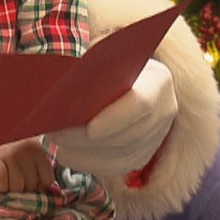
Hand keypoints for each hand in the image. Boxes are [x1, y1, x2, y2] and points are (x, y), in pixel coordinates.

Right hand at [0, 138, 55, 193]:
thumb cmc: (11, 142)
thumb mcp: (29, 149)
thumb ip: (37, 166)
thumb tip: (41, 188)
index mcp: (38, 150)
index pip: (47, 180)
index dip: (39, 185)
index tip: (32, 182)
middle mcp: (27, 152)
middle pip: (31, 185)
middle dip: (24, 187)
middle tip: (17, 180)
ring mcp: (10, 155)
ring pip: (17, 187)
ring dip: (11, 189)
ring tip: (8, 182)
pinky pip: (2, 183)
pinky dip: (1, 186)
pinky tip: (0, 183)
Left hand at [48, 59, 176, 175]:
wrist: (122, 75)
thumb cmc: (106, 60)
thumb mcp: (102, 52)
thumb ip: (94, 62)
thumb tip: (71, 78)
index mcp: (158, 81)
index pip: (141, 103)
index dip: (115, 119)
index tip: (88, 128)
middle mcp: (164, 111)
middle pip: (128, 135)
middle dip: (88, 138)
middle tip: (55, 132)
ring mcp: (155, 136)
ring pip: (121, 156)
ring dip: (84, 153)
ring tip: (56, 142)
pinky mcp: (142, 154)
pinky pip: (116, 166)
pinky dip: (88, 163)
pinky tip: (65, 154)